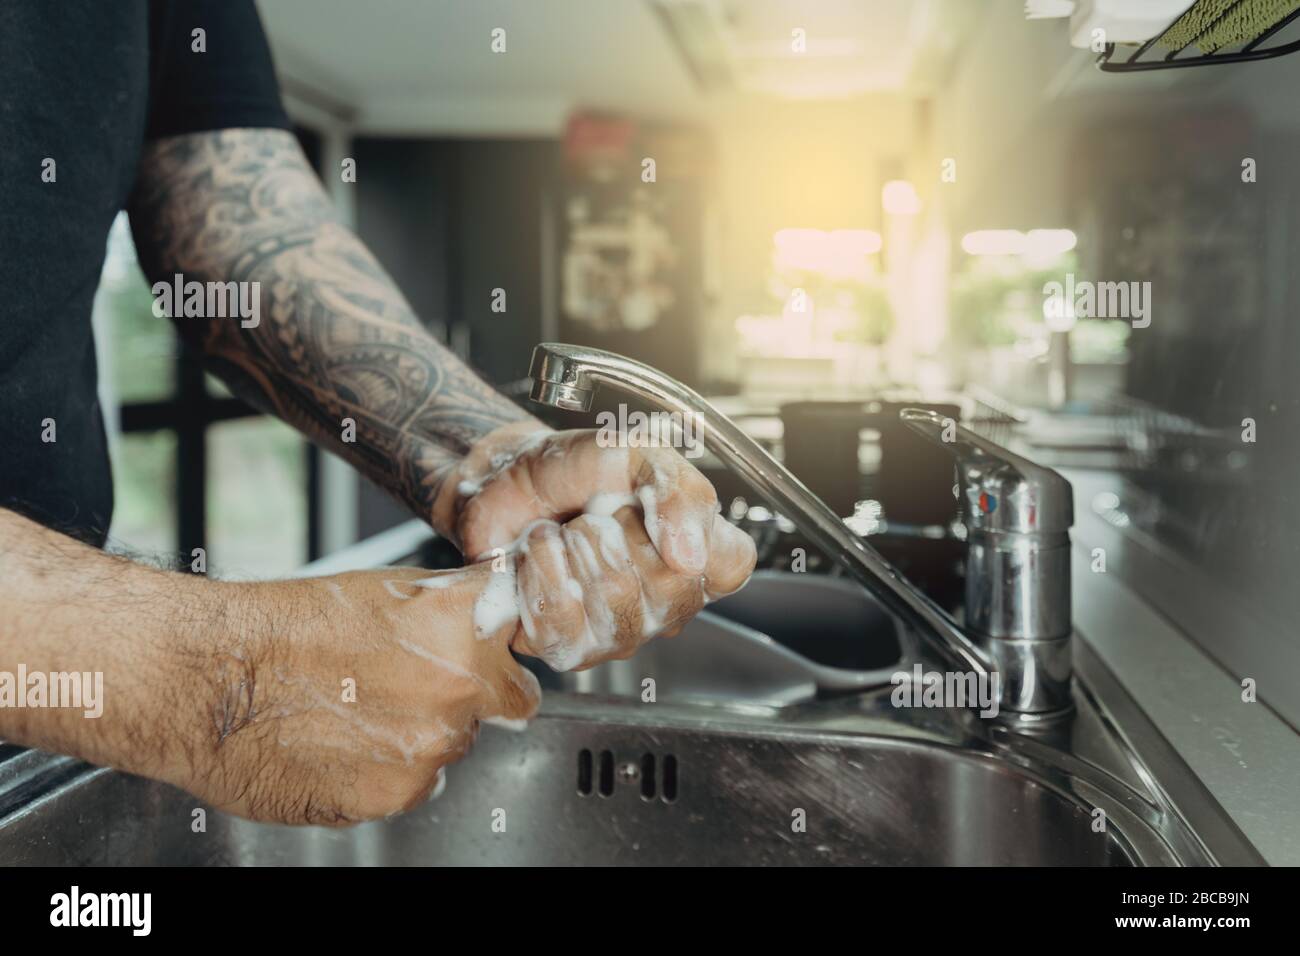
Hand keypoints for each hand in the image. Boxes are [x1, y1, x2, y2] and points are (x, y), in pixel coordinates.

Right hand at [175, 566, 537, 824]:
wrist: (213, 677)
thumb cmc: (288, 624)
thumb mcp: (389, 586)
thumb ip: (455, 608)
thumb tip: (494, 613)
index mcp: (467, 621)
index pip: (530, 635)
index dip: (512, 644)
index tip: (501, 649)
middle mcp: (463, 684)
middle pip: (508, 700)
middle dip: (476, 695)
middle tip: (418, 684)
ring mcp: (434, 744)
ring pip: (457, 745)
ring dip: (425, 734)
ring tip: (361, 710)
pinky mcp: (398, 793)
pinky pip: (417, 784)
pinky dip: (389, 770)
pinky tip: (347, 742)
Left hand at [431, 422, 756, 670]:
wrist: (508, 477)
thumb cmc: (578, 470)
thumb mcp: (638, 454)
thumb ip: (677, 492)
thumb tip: (691, 558)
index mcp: (699, 556)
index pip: (730, 565)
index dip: (686, 528)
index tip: (645, 500)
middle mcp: (666, 605)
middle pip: (670, 589)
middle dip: (619, 531)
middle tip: (595, 512)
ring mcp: (620, 634)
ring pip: (617, 604)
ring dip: (576, 547)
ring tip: (563, 530)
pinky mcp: (568, 649)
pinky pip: (565, 625)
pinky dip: (541, 570)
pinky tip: (539, 553)